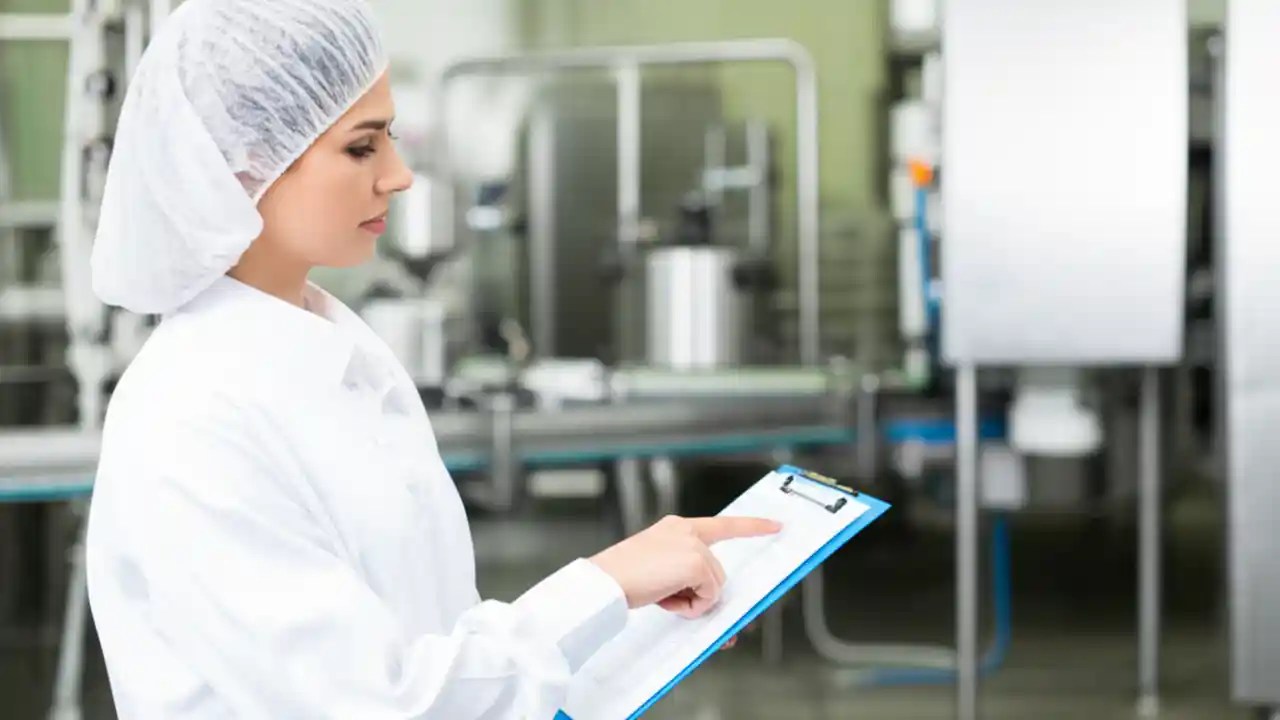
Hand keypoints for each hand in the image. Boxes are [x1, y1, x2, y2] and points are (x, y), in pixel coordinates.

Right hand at [589, 515, 781, 618]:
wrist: (605, 581)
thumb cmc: (622, 578)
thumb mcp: (656, 569)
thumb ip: (683, 575)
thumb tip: (710, 602)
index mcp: (677, 528)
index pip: (723, 525)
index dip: (752, 526)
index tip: (777, 525)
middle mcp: (688, 531)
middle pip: (717, 572)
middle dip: (699, 593)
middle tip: (667, 596)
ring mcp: (694, 546)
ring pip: (714, 587)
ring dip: (691, 601)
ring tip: (661, 595)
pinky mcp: (696, 563)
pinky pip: (709, 597)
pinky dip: (691, 607)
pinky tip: (666, 598)